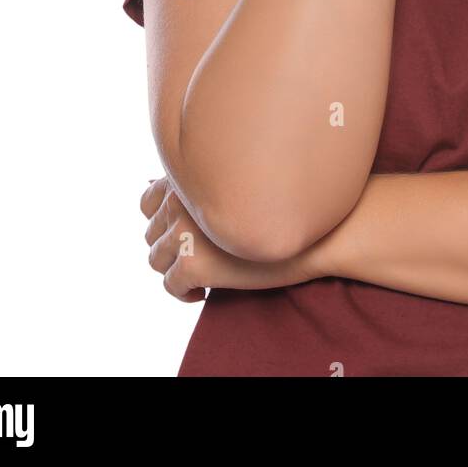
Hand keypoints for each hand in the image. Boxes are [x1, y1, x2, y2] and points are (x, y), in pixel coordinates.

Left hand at [141, 176, 326, 301]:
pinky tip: (205, 293)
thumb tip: (167, 185)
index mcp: (191, 175)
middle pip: (151, 232)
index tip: (183, 231)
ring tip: (203, 276)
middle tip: (197, 255)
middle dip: (169, 245)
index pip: (149, 198)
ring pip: (156, 259)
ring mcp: (183, 231)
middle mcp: (179, 198)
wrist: (318, 226)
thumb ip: (208, 181)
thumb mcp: (243, 178)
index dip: (161, 218)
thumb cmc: (291, 198)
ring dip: (175, 268)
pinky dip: (183, 293)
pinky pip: (171, 286)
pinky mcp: (192, 264)